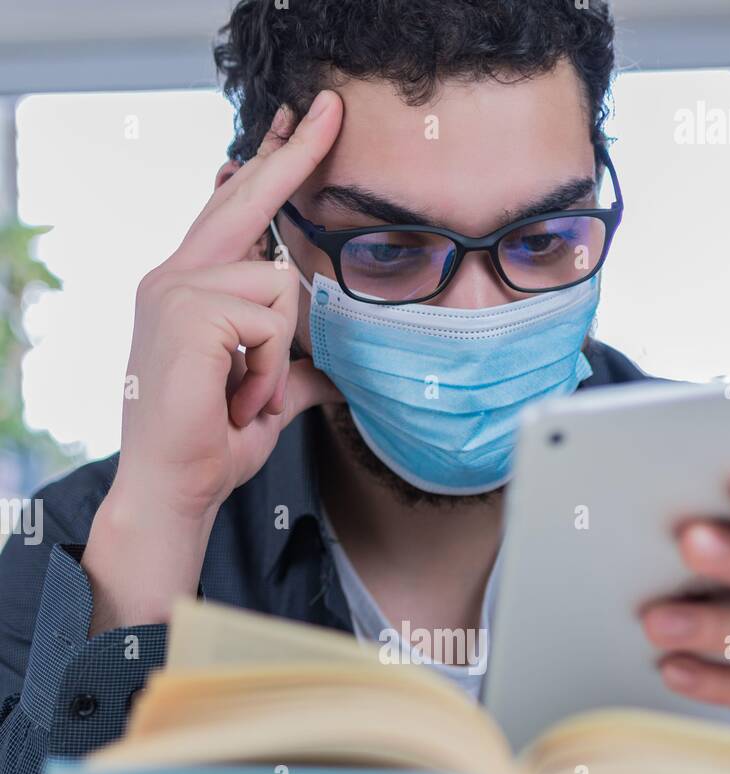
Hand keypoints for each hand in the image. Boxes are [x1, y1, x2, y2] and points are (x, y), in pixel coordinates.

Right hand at [83, 91, 342, 631]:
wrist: (173, 488)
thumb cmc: (209, 447)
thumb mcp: (264, 403)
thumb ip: (293, 376)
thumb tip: (335, 378)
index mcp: (184, 287)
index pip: (228, 212)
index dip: (266, 168)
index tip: (294, 127)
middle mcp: (172, 277)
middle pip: (245, 199)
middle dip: (294, 156)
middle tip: (331, 108)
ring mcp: (175, 290)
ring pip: (277, 286)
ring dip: (276, 355)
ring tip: (243, 394)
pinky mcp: (189, 311)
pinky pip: (270, 320)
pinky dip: (267, 369)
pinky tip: (236, 396)